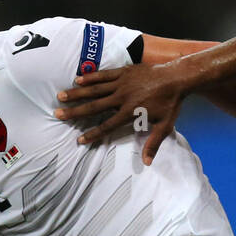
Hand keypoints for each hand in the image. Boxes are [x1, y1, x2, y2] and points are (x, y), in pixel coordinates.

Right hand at [55, 62, 186, 164]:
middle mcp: (122, 97)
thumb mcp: (164, 126)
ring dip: (77, 93)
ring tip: (61, 96)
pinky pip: (104, 75)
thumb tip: (146, 163)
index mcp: (130, 112)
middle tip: (58, 114)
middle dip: (75, 111)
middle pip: (94, 107)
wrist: (177, 77)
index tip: (79, 139)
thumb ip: (153, 144)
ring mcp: (121, 83)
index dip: (92, 134)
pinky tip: (78, 80)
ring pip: (95, 89)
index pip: (107, 126)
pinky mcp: (123, 72)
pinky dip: (91, 78)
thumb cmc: (170, 103)